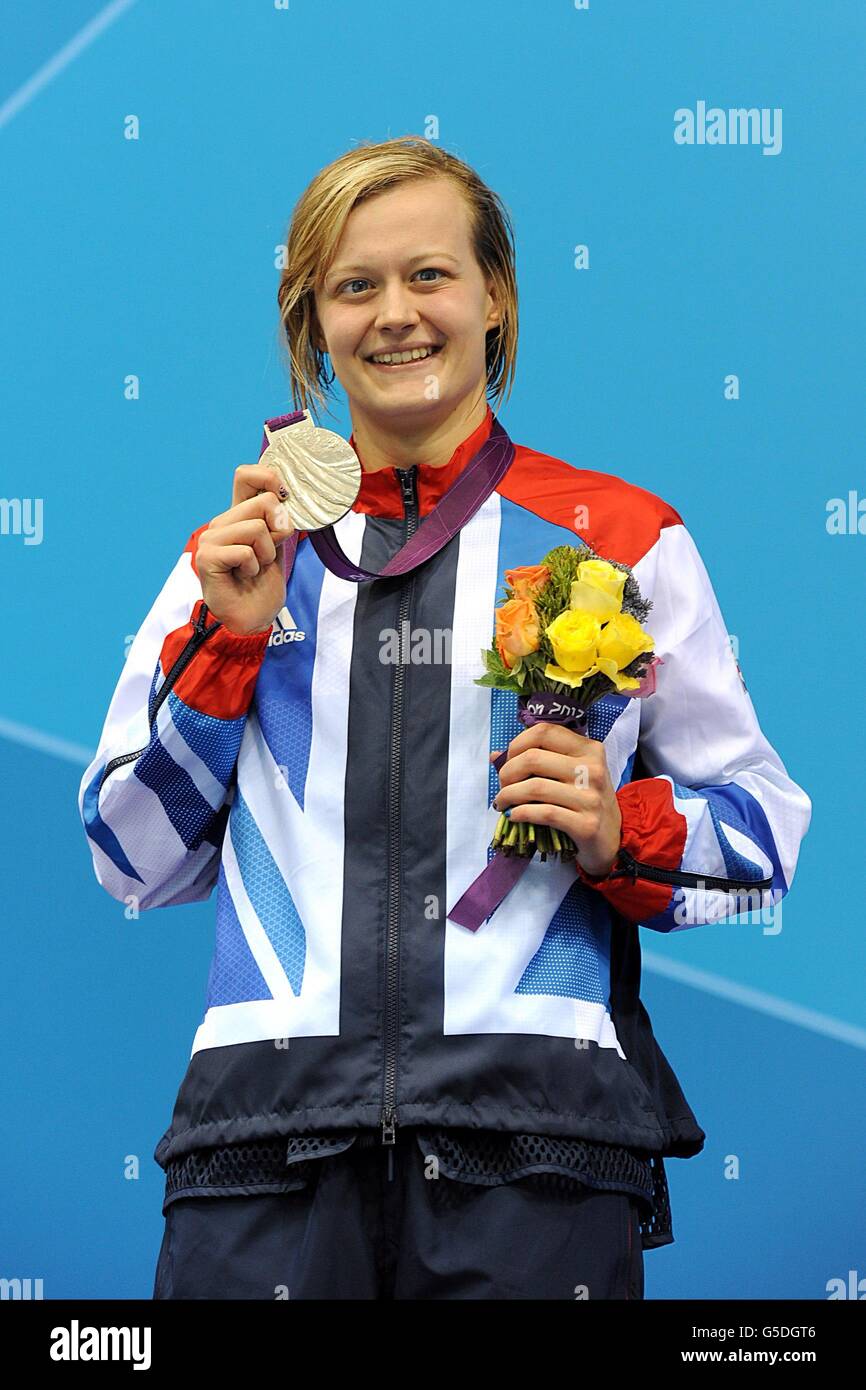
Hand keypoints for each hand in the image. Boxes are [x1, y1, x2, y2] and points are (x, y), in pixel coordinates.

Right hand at [198, 463, 295, 634]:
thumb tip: (284, 495)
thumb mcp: (277, 544)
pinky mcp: (207, 557)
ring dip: (266, 553)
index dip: (268, 478)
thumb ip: (277, 519)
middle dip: (278, 531)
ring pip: (256, 528)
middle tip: (267, 554)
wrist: (254, 617)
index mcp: (238, 515)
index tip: (283, 498)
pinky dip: (253, 567)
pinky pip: (245, 551)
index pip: (246, 475)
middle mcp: (221, 522)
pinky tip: (244, 576)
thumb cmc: (263, 583)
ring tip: (255, 568)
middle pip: (263, 502)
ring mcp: (211, 538)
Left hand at [490, 721, 621, 876]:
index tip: (508, 761)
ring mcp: (591, 798)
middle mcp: (593, 769)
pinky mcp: (587, 824)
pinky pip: (544, 813)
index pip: (544, 732)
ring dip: (509, 795)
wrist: (612, 840)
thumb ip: (539, 759)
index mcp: (589, 749)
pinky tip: (514, 816)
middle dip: (507, 773)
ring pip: (535, 787)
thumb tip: (495, 755)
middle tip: (502, 786)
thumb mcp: (571, 775)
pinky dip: (521, 813)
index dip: (517, 744)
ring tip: (502, 803)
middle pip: (533, 758)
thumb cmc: (586, 802)